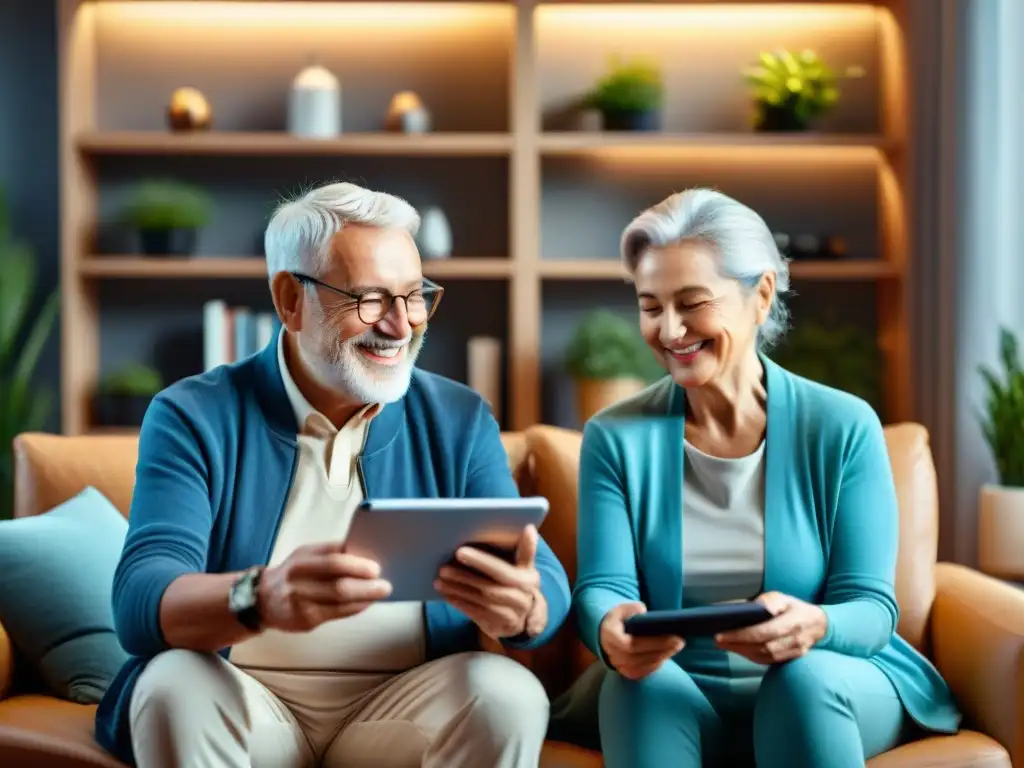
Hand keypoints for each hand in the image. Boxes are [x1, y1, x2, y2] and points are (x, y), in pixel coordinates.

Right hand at [258, 542, 391, 631]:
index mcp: (302, 558)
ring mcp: (301, 602)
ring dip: (365, 597)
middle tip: (384, 584)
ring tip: (380, 592)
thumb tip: (365, 552)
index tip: (376, 567)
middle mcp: (299, 580)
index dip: (358, 564)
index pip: (334, 559)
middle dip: (367, 585)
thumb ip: (332, 551)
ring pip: (340, 601)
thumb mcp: (307, 554)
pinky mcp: (305, 620)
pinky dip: (355, 608)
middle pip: (339, 584)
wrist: (263, 598)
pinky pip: (337, 614)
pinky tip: (365, 603)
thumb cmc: (294, 573)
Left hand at [434, 525, 544, 640]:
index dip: (480, 561)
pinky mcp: (497, 626)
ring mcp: (509, 615)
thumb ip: (526, 549)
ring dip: (457, 590)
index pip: (501, 570)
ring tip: (440, 581)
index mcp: (528, 579)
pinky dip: (459, 603)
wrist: (525, 618)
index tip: (460, 552)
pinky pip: (475, 614)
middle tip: (444, 568)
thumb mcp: (526, 567)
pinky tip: (447, 595)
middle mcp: (520, 599)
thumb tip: (528, 528)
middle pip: (488, 587)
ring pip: (479, 601)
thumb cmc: (520, 585)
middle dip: (464, 577)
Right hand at [599, 602, 684, 680]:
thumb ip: (632, 608)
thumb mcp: (623, 608)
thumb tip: (643, 613)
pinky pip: (642, 673)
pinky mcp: (626, 672)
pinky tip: (666, 655)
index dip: (652, 643)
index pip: (629, 645)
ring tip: (676, 647)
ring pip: (641, 667)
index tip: (672, 637)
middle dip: (661, 650)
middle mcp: (611, 653)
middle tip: (679, 642)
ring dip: (661, 658)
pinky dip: (655, 665)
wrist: (608, 634)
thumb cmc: (620, 619)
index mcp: (610, 635)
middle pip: (637, 657)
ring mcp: (618, 665)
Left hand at [714, 592, 827, 663]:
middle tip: (718, 640)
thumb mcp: (783, 598)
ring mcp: (794, 652)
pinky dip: (751, 656)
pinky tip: (739, 650)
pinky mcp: (791, 659)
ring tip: (725, 644)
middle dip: (738, 645)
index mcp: (792, 622)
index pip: (764, 632)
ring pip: (765, 657)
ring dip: (742, 652)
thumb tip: (751, 607)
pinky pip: (769, 661)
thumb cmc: (795, 608)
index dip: (742, 635)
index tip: (722, 634)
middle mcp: (795, 640)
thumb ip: (768, 602)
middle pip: (763, 647)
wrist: (819, 624)